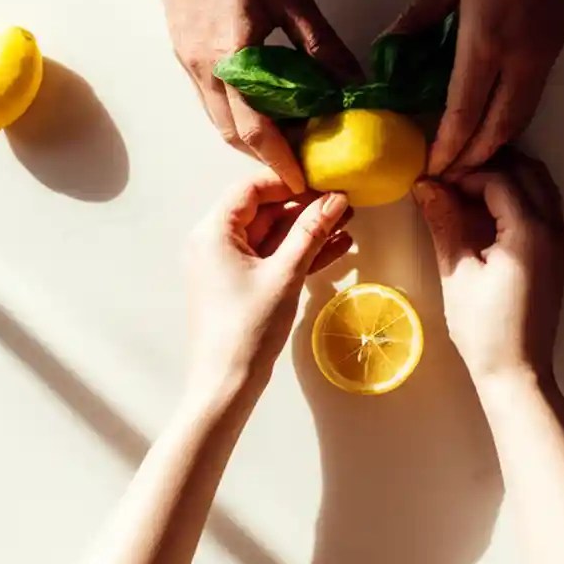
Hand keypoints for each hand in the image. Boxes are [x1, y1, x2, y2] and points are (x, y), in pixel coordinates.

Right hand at [148, 0, 360, 191]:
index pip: (255, 130)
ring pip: (217, 116)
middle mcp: (202, 67)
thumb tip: (351, 81)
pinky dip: (235, 109)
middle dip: (264, 157)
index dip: (280, 161)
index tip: (301, 182)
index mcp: (229, 58)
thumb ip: (320, 42)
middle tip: (298, 163)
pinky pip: (209, 95)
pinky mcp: (184, 47)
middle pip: (231, 133)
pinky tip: (260, 99)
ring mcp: (188, 59)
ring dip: (248, 134)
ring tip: (285, 135)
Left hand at [185, 174, 352, 389]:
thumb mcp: (285, 274)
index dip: (289, 181)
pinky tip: (338, 245)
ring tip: (350, 220)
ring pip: (274, 235)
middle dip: (306, 206)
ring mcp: (229, 264)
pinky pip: (274, 257)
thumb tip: (336, 198)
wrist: (227, 383)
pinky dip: (302, 252)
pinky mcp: (243, 283)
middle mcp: (216, 242)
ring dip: (310, 229)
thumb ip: (310, 232)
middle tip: (345, 200)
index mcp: (214, 232)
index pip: (251, 188)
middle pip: (265, 210)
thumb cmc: (248, 327)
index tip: (324, 180)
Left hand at [392, 0, 563, 174]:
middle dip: (474, 158)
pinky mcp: (555, 45)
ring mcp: (543, 54)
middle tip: (450, 174)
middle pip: (499, 128)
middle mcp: (520, 57)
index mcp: (486, 41)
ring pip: (520, 116)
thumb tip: (388, 48)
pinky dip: (510, 118)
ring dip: (495, 143)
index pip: (464, 113)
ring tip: (469, 157)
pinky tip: (493, 119)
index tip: (433, 168)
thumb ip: (417, 18)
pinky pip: (531, 96)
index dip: (448, 148)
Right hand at [412, 152, 563, 381]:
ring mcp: (560, 240)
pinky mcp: (557, 252)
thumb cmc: (484, 329)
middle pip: (526, 171)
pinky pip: (543, 205)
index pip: (499, 178)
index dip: (465, 173)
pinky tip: (487, 209)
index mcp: (529, 233)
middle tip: (452, 179)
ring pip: (539, 185)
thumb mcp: (457, 273)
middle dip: (488, 166)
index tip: (437, 182)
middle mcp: (553, 229)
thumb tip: (426, 185)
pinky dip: (518, 195)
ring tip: (467, 190)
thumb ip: (444, 223)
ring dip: (506, 178)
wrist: (518, 371)